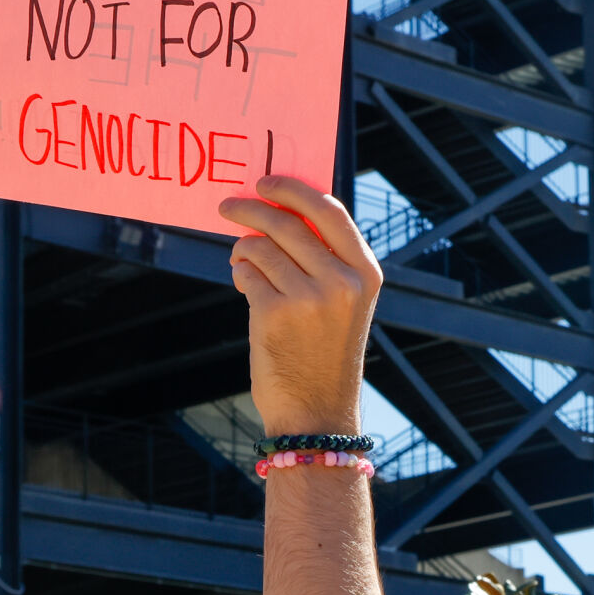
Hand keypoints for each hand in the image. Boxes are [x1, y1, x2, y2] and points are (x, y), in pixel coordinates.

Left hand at [220, 177, 382, 436]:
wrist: (317, 411)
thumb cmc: (326, 354)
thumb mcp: (344, 304)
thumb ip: (324, 260)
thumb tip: (280, 212)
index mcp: (366, 273)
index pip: (330, 211)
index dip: (294, 190)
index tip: (266, 183)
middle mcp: (343, 281)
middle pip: (288, 222)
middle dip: (251, 208)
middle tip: (228, 206)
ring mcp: (310, 297)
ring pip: (260, 247)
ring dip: (242, 250)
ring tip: (241, 263)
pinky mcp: (276, 312)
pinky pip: (246, 273)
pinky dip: (240, 275)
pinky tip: (246, 287)